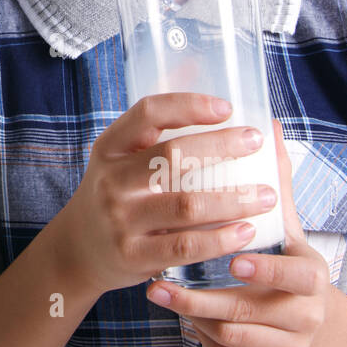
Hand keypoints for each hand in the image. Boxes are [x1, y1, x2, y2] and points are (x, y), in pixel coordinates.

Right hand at [56, 93, 279, 296]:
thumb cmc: (115, 196)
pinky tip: (246, 231)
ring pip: (187, 204)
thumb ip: (156, 134)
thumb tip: (211, 92)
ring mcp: (120, 219)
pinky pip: (186, 245)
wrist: (78, 250)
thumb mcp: (119, 160)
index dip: (188, 106)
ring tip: (267, 195)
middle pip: (173, 156)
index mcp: (110, 148)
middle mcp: (111, 180)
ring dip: (234, 198)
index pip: (148, 113)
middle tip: (257, 142)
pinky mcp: (133, 254)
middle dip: (222, 146)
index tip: (226, 108)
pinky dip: (221, 238)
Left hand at [144, 118, 330, 346]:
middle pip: (253, 310)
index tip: (233, 259)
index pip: (297, 274)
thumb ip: (276, 178)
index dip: (267, 269)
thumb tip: (270, 123)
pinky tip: (171, 312)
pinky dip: (199, 334)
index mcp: (312, 273)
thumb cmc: (286, 258)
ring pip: (232, 334)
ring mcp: (286, 342)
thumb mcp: (286, 225)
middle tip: (162, 279)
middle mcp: (305, 312)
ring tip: (155, 292)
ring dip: (191, 313)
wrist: (303, 318)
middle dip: (205, 297)